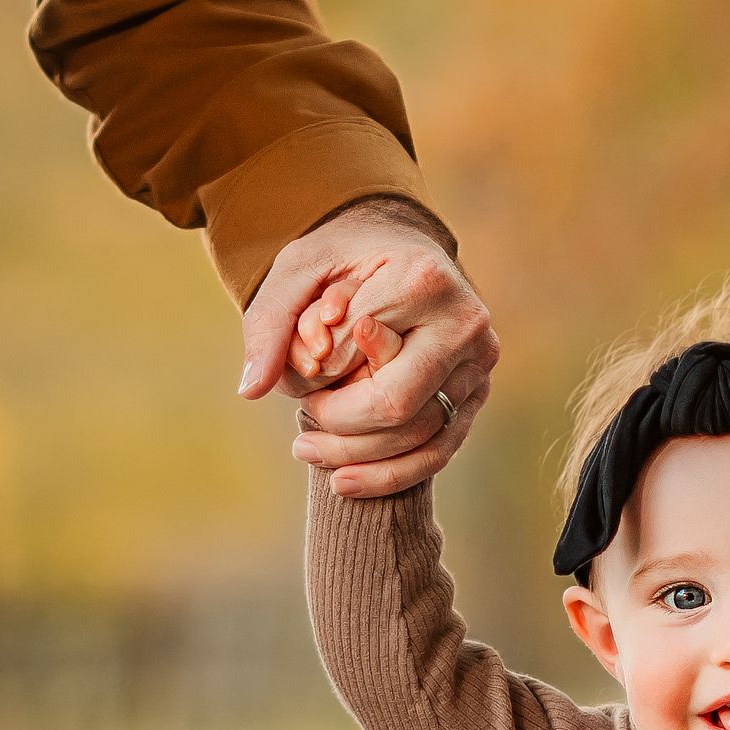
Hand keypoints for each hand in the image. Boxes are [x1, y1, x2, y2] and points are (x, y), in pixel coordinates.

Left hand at [240, 204, 497, 495]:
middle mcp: (464, 323)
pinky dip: (390, 474)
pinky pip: (438, 451)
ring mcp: (477, 363)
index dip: (316, 372)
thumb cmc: (344, 257)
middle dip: (337, 424)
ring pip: (417, 437)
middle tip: (300, 422)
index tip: (297, 364)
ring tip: (306, 450)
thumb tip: (251, 390)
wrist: (398, 249)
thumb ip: (270, 326)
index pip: (357, 352)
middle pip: (395, 405)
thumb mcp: (296, 272)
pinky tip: (343, 480)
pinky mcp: (475, 394)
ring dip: (355, 456)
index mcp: (424, 280)